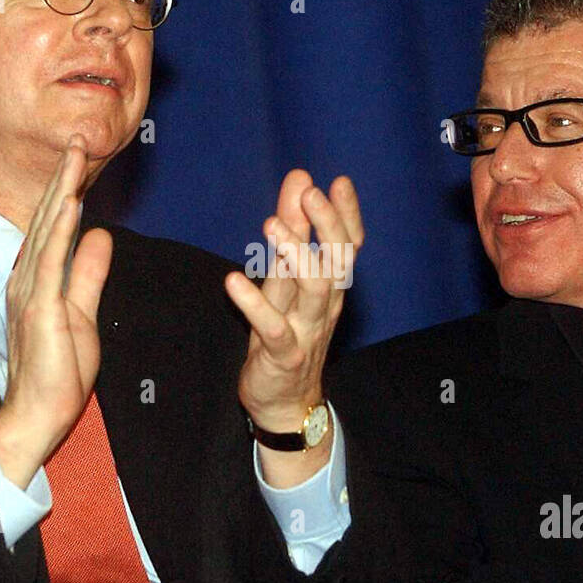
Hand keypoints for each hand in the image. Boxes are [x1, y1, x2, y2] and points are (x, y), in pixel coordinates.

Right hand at [0, 142, 111, 487]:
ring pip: (48, 231)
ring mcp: (31, 292)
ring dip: (61, 192)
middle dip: (63, 177)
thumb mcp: (83, 312)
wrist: (37, 414)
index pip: (55, 225)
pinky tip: (70, 206)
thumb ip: (89, 274)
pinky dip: (59, 231)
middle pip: (49, 219)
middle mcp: (28, 278)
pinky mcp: (40, 310)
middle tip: (76, 137)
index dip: (67, 189)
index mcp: (38, 278)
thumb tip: (100, 235)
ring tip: (73, 157)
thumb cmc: (57, 369)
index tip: (80, 156)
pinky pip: (49, 263)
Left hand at [225, 170, 362, 476]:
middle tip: (309, 193)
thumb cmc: (287, 333)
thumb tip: (299, 180)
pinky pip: (274, 328)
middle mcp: (326, 305)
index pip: (349, 246)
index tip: (338, 181)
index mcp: (331, 286)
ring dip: (295, 255)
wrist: (284, 402)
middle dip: (326, 225)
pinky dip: (254, 304)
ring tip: (271, 224)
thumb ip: (293, 233)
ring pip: (314, 289)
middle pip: (338, 261)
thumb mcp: (287, 280)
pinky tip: (233, 282)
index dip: (347, 214)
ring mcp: (307, 330)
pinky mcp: (284, 355)